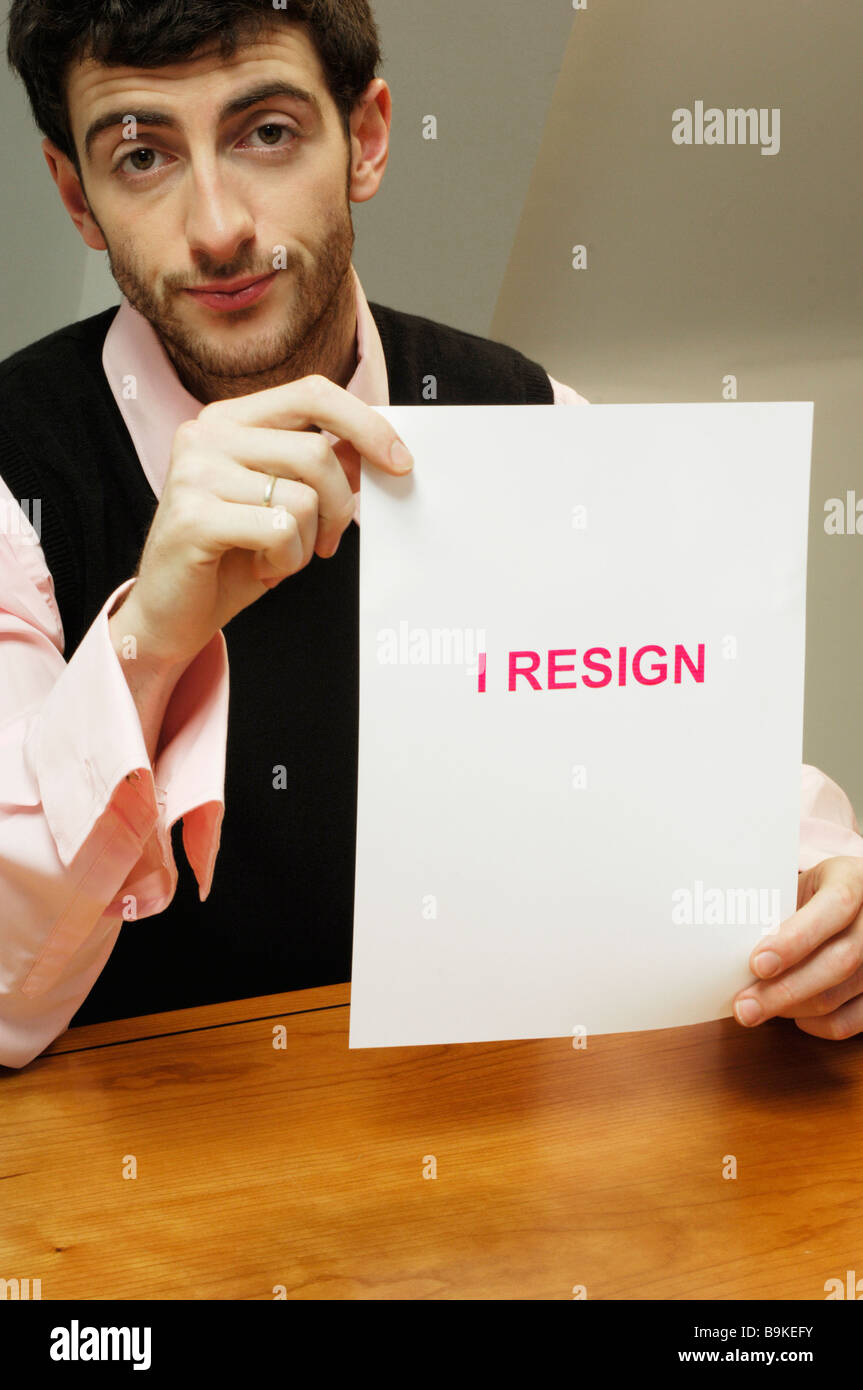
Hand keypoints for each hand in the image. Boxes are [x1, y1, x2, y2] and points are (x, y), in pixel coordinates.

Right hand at [112, 375, 412, 668]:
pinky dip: (286, 560)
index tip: (401, 463)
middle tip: (329, 543)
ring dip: (308, 542)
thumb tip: (377, 449)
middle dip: (341, 507)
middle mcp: (206, 434)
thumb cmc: (231, 556)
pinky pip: (280, 531)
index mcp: (230, 419)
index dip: (366, 423)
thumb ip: (320, 468)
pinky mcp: (192, 516)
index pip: (313, 394)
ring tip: (279, 557)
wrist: (170, 613)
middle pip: (317, 452)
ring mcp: (194, 472)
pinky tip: (262, 568)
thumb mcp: (283, 503)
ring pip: (303, 497)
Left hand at [733, 856, 862, 1038]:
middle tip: (744, 1007)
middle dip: (785, 989)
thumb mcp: (797, 886)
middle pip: (840, 960)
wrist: (854, 898)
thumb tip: (726, 950)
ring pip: (841, 994)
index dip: (796, 938)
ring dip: (793, 1008)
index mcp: (853, 880)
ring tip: (757, 1008)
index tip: (757, 964)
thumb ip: (774, 910)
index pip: (835, 907)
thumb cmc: (815, 895)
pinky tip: (795, 1015)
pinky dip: (820, 1025)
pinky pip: (854, 1021)